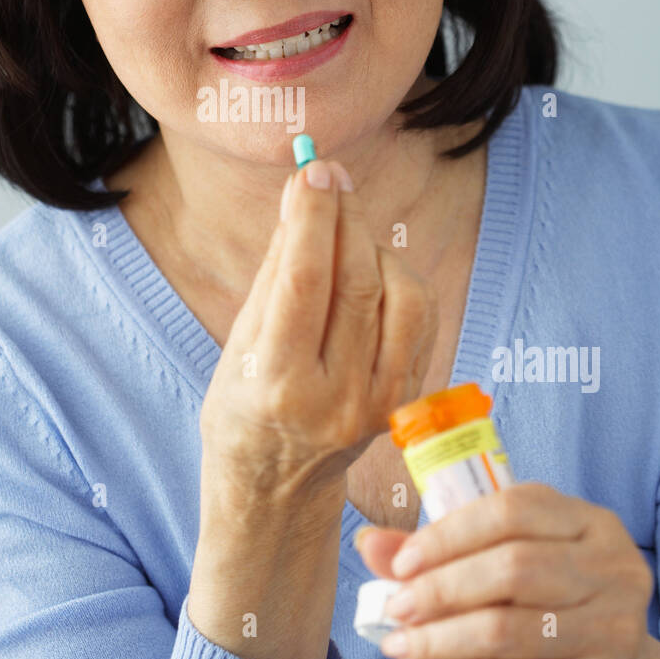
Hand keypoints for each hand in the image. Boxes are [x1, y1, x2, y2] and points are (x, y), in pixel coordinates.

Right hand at [199, 159, 438, 498]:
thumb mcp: (239, 344)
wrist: (275, 488)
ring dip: (372, 248)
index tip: (313, 169)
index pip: (306, 281)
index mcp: (280, 385)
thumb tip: (305, 195)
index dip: (314, 217)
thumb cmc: (244, 405)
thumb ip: (276, 273)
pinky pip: (420, 317)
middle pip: (357, 281)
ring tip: (342, 239)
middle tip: (329, 177)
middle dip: (344, 217)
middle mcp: (338, 399)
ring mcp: (381, 404)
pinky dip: (398, 278)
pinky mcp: (408, 401)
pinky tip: (368, 273)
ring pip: (400, 293)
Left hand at [355, 482, 656, 658]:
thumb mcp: (510, 559)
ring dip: (441, 638)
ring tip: (401, 643)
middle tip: (396, 606)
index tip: (402, 562)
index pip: (511, 510)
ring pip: (508, 629)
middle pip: (511, 568)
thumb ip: (442, 548)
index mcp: (588, 522)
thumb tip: (369, 543)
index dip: (448, 534)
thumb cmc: (552, 602)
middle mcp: (611, 568)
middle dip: (440, 589)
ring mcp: (612, 629)